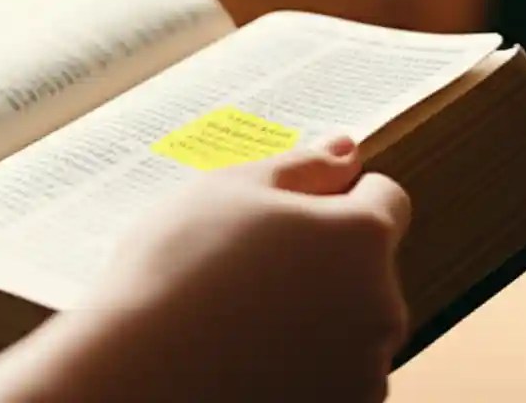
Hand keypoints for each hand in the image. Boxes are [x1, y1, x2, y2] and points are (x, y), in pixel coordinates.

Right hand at [0, 137, 409, 401]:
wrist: (139, 372)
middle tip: (248, 267)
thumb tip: (347, 149)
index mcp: (361, 237)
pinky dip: (302, 366)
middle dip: (323, 262)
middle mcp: (382, 304)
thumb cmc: (176, 271)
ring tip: (239, 319)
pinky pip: (333, 375)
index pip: (385, 199)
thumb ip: (301, 167)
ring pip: (350, 325)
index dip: (338, 197)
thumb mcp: (229, 191)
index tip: (290, 214)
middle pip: (366, 267)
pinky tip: (246, 358)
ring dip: (314, 317)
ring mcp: (365, 367)